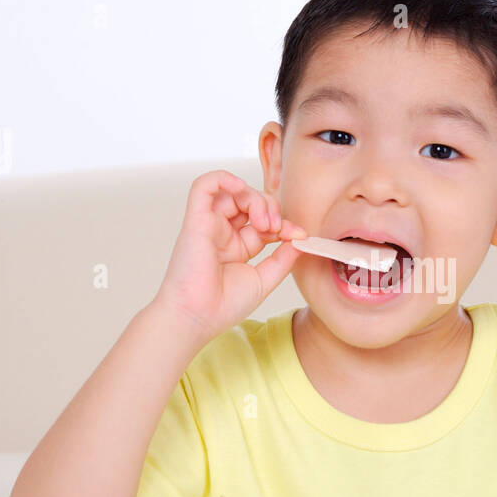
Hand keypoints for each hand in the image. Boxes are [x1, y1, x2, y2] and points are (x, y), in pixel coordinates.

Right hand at [153, 170, 307, 341]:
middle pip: (250, 202)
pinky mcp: (196, 220)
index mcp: (238, 246)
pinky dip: (224, 178)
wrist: (198, 317)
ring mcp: (209, 225)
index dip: (285, 224)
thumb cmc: (223, 305)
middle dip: (270, 207)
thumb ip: (283, 258)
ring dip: (254, 198)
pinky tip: (240, 189)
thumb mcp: (265, 279)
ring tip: (263, 221)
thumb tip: (300, 239)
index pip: (264, 221)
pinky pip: (204, 186)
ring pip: (232, 191)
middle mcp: (223, 233)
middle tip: (275, 227)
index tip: (299, 235)